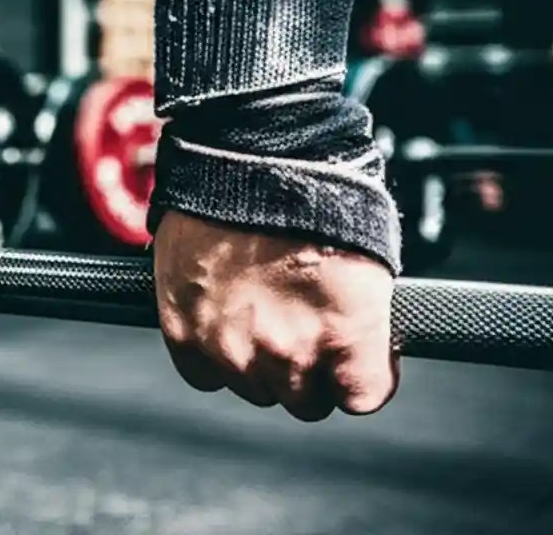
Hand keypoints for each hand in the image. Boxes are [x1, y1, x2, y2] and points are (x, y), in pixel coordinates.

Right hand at [153, 211, 397, 420]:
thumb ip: (364, 317)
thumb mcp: (369, 256)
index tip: (354, 360)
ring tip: (259, 310)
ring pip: (253, 390)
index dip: (360, 376)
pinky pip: (204, 376)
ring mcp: (230, 347)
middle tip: (302, 328)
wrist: (245, 149)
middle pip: (304, 402)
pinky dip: (213, 356)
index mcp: (345, 333)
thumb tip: (362, 344)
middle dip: (308, 373)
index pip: (363, 397)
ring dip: (259, 364)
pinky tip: (223, 318)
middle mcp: (288, 352)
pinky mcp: (183, 332)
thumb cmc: (314, 189)